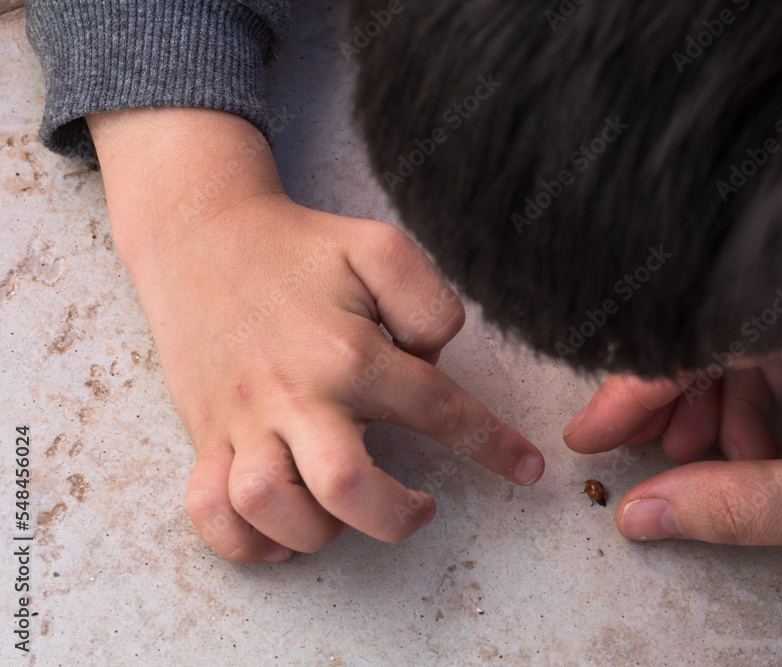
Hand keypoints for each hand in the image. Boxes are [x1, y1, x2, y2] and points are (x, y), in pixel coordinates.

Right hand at [88, 107, 543, 561]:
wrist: (200, 235)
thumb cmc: (299, 246)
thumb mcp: (381, 247)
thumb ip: (429, 302)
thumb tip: (434, 362)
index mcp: (349, 351)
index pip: (439, 411)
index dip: (494, 446)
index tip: (526, 470)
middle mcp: (295, 394)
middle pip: (347, 487)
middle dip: (396, 517)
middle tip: (420, 508)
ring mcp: (243, 419)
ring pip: (268, 507)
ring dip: (316, 530)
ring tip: (343, 513)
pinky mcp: (205, 433)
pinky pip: (209, 511)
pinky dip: (244, 541)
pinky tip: (281, 534)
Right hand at [562, 313, 781, 556]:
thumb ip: (736, 506)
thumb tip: (644, 516)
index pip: (700, 336)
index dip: (633, 389)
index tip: (590, 433)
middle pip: (717, 338)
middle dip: (673, 403)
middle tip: (638, 454)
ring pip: (748, 351)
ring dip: (717, 411)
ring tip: (703, 465)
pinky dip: (759, 408)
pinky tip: (755, 452)